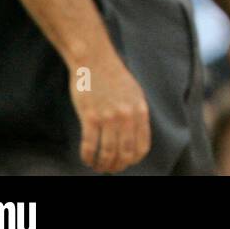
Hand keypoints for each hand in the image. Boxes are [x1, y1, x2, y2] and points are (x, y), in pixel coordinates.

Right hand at [70, 52, 150, 172]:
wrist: (95, 60)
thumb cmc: (114, 77)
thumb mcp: (135, 93)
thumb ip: (137, 114)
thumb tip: (136, 137)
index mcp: (140, 111)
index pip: (142, 146)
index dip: (134, 160)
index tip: (125, 163)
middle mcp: (127, 116)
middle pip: (125, 154)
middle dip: (117, 166)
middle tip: (110, 168)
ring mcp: (109, 117)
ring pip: (108, 153)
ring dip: (102, 164)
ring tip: (97, 166)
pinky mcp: (90, 116)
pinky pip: (89, 145)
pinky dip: (88, 157)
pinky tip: (86, 159)